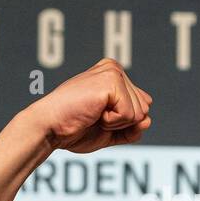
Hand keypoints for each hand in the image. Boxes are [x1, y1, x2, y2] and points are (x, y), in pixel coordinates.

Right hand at [29, 58, 151, 153]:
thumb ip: (134, 126)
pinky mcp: (111, 81)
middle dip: (123, 123)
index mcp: (115, 77)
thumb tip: (148, 120)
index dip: (124, 123)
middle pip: (144, 110)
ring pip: (140, 113)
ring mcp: (113, 73)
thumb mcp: (113, 130)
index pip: (143, 107)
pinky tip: (94, 112)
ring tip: (93, 113)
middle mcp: (114, 70)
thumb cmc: (75, 128)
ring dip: (117, 123)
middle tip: (94, 116)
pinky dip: (113, 122)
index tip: (98, 116)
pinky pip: (131, 115)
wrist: (51, 128)